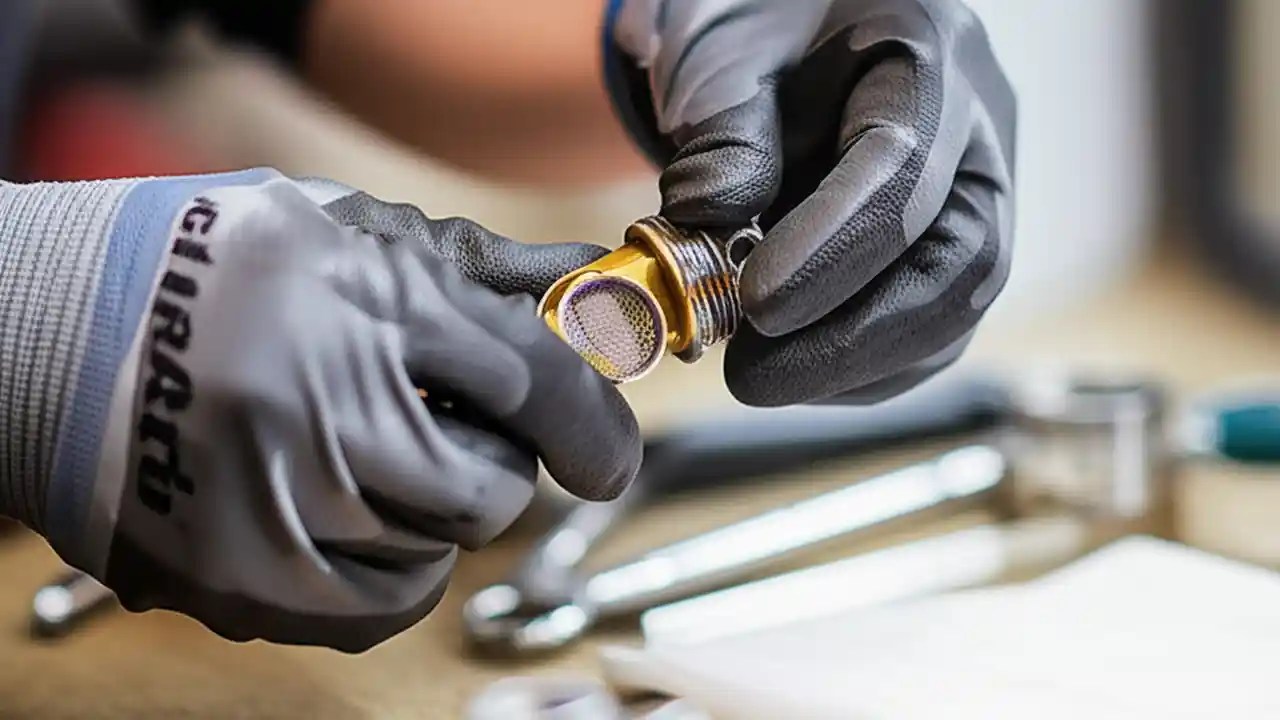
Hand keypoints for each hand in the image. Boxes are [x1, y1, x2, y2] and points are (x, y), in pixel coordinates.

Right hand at [36, 172, 638, 651]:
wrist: (38, 327)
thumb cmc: (201, 263)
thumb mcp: (343, 230)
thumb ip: (477, 269)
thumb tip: (587, 291)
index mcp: (355, 301)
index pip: (533, 383)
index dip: (593, 423)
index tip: (604, 448)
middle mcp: (317, 413)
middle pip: (493, 488)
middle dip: (495, 461)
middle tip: (448, 427)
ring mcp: (271, 511)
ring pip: (439, 551)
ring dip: (435, 511)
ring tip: (369, 455)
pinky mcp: (236, 583)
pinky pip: (380, 609)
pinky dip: (394, 568)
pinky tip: (356, 513)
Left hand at [608, 0, 1015, 404]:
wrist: (790, 31)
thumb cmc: (761, 25)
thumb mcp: (726, 48)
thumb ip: (724, 130)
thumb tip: (716, 223)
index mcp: (928, 53)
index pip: (902, 167)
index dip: (834, 250)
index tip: (756, 307)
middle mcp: (977, 132)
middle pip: (964, 260)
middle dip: (857, 337)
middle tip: (752, 376)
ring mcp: (974, 197)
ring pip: (955, 312)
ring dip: (854, 367)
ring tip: (758, 375)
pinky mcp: (949, 251)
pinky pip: (929, 332)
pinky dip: (857, 369)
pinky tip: (790, 369)